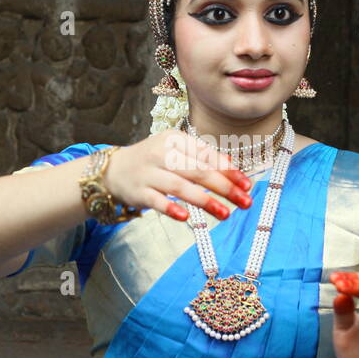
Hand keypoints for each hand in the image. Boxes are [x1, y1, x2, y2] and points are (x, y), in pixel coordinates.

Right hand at [102, 130, 254, 222]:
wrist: (112, 170)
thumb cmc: (154, 162)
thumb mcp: (176, 152)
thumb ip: (203, 159)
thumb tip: (234, 171)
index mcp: (174, 140)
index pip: (206, 154)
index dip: (228, 170)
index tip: (246, 184)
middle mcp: (161, 153)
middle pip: (197, 170)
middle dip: (224, 186)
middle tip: (245, 201)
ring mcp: (148, 173)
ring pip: (180, 186)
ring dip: (205, 201)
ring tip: (226, 214)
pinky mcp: (138, 192)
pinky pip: (156, 201)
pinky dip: (171, 208)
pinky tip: (186, 218)